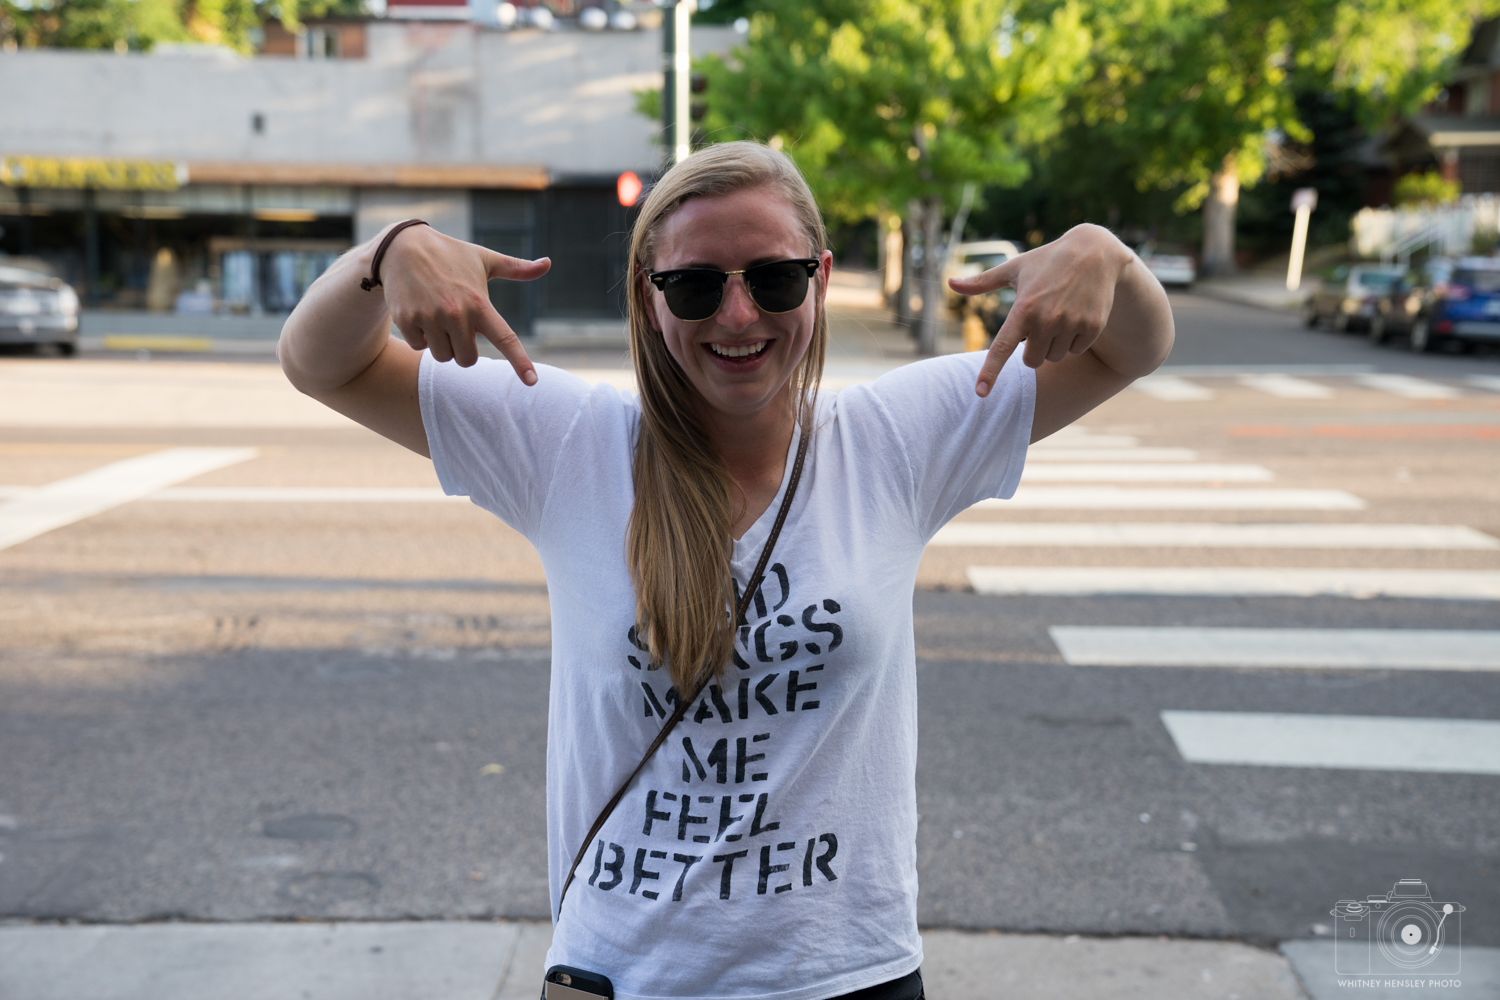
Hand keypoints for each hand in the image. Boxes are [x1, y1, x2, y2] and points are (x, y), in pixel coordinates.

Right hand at [380, 224, 550, 381]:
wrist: (402, 246)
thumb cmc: (451, 254)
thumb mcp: (484, 259)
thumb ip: (517, 268)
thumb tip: (548, 263)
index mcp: (479, 303)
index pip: (505, 338)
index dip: (520, 361)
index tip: (532, 381)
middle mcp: (456, 313)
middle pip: (467, 359)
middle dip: (463, 349)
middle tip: (457, 326)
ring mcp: (430, 318)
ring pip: (443, 356)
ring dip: (442, 344)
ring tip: (437, 317)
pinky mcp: (406, 320)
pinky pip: (419, 347)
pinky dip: (420, 337)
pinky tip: (419, 313)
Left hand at [948, 224, 1134, 396]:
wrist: (1094, 251)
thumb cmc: (1047, 261)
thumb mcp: (1014, 268)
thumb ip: (981, 282)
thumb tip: (950, 283)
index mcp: (1023, 309)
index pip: (1002, 348)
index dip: (990, 372)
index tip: (980, 392)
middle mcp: (1046, 320)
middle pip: (1032, 361)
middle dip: (1033, 350)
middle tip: (1040, 325)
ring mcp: (1071, 324)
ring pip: (1054, 357)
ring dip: (1054, 345)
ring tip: (1060, 315)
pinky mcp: (1093, 327)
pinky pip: (1077, 350)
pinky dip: (1075, 340)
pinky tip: (1077, 315)